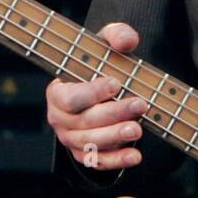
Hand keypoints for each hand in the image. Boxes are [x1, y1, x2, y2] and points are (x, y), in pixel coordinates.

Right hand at [47, 22, 145, 172]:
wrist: (101, 90)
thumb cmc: (99, 64)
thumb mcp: (105, 45)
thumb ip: (116, 35)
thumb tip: (127, 41)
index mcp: (57, 92)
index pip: (71, 97)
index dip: (92, 92)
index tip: (117, 83)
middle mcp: (59, 119)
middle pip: (84, 122)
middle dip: (113, 114)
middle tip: (140, 104)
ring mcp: (71, 139)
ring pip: (91, 143)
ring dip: (115, 137)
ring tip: (138, 130)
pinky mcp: (85, 155)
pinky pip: (98, 162)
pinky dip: (117, 161)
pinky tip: (136, 157)